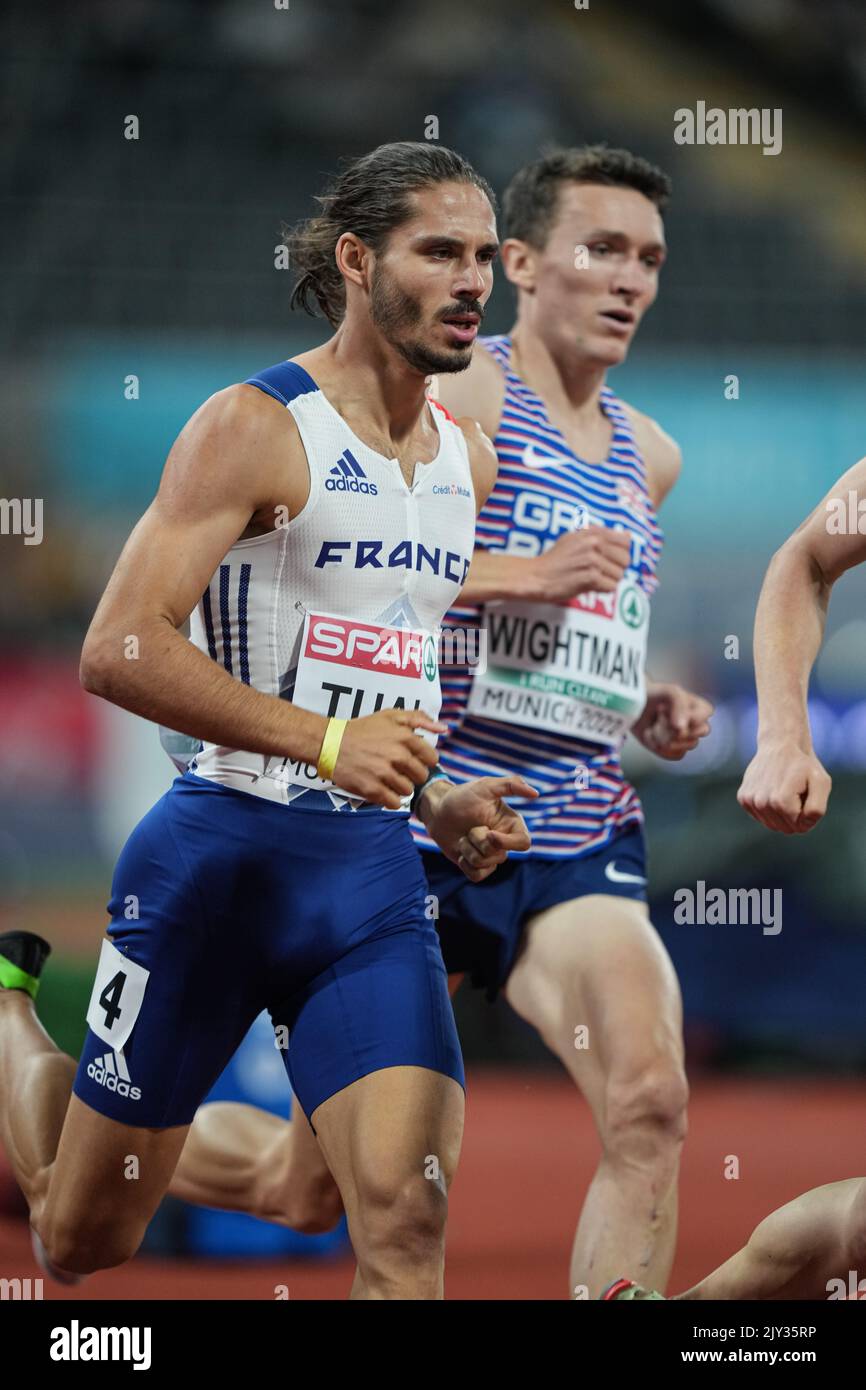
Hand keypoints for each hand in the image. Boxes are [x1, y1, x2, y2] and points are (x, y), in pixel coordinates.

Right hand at [333, 708, 443, 808]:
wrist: (330, 743)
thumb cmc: (362, 730)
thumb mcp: (390, 716)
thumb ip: (418, 719)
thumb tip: (442, 729)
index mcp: (405, 737)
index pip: (432, 758)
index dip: (423, 760)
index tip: (411, 759)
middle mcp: (397, 755)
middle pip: (421, 776)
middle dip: (412, 774)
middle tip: (397, 769)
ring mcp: (385, 774)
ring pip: (408, 791)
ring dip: (400, 787)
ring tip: (387, 778)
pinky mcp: (372, 790)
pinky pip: (394, 803)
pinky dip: (390, 799)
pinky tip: (381, 788)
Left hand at [422, 775, 537, 882]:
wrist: (438, 811)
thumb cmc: (462, 797)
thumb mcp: (485, 786)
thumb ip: (510, 785)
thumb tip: (535, 793)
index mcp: (511, 825)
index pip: (524, 843)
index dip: (507, 843)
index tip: (490, 834)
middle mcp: (504, 842)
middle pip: (499, 855)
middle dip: (479, 841)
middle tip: (470, 828)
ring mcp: (490, 855)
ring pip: (485, 865)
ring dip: (468, 849)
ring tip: (463, 836)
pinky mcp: (476, 866)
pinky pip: (476, 876)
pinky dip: (465, 864)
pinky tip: (460, 850)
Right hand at [530, 527, 630, 602]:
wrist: (536, 576)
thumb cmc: (555, 560)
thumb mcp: (574, 539)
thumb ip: (599, 535)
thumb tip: (628, 536)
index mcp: (592, 533)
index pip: (625, 541)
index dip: (621, 554)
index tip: (610, 561)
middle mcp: (593, 543)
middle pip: (625, 560)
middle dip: (616, 569)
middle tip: (600, 573)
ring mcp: (592, 560)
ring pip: (619, 575)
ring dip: (608, 581)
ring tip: (592, 580)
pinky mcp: (589, 577)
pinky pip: (610, 587)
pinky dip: (602, 590)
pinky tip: (589, 587)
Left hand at [632, 682, 712, 759]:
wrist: (634, 707)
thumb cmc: (655, 696)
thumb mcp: (669, 692)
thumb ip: (679, 705)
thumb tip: (681, 728)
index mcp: (700, 708)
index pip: (705, 716)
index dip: (687, 715)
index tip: (664, 708)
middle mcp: (696, 725)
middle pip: (697, 734)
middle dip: (675, 727)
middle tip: (659, 718)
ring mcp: (686, 740)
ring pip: (685, 747)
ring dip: (663, 736)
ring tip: (654, 725)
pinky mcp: (674, 750)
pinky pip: (675, 755)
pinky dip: (659, 747)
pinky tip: (652, 735)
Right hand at [737, 741, 830, 833]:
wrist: (780, 744)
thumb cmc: (804, 765)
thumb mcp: (822, 783)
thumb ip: (817, 809)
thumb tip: (802, 825)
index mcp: (781, 801)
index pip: (800, 827)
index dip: (807, 812)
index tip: (806, 792)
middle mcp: (761, 803)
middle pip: (785, 828)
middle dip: (794, 814)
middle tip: (795, 792)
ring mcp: (750, 801)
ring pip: (772, 825)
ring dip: (782, 812)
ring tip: (784, 790)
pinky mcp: (743, 798)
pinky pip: (761, 817)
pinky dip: (769, 808)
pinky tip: (772, 790)